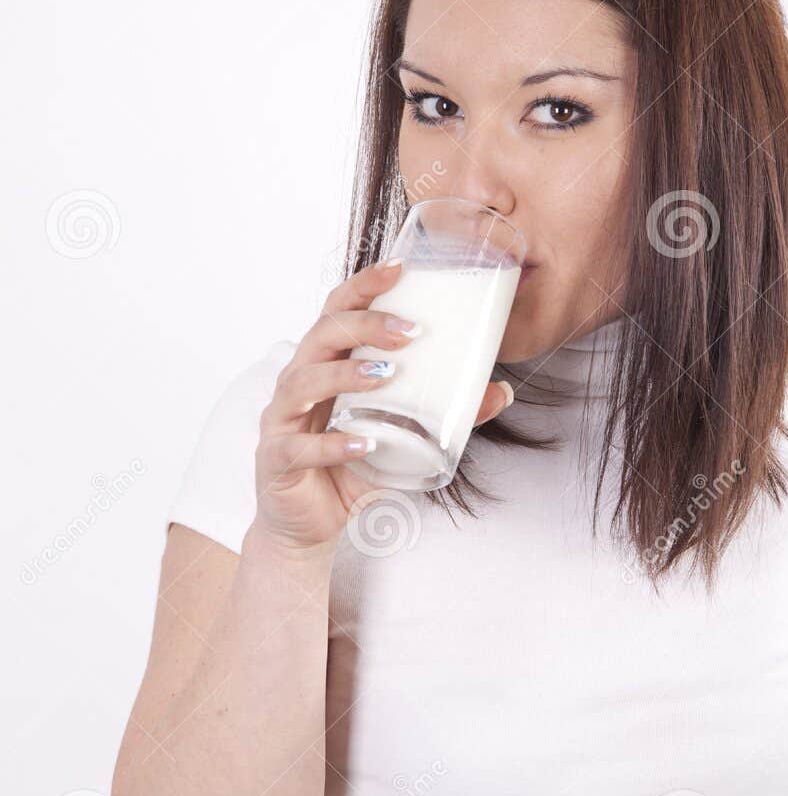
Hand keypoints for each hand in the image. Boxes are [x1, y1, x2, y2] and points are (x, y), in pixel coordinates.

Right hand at [251, 258, 513, 557]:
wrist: (306, 525)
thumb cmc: (347, 469)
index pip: (337, 311)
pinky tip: (365, 442)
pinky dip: (335, 444)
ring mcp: (282, 420)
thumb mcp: (402, 440)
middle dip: (365, 326)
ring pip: (304, 382)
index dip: (363, 287)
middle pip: (320, 336)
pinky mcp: (277, 459)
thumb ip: (444, 415)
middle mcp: (298, 383)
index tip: (400, 269)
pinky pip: (301, 446)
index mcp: (323, 365)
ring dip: (347, 374)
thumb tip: (501, 391)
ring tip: (388, 376)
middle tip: (410, 331)